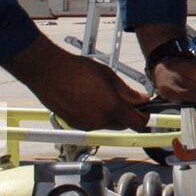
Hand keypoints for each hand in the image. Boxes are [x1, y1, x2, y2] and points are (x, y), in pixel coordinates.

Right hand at [4, 35, 148, 131]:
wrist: (48, 72)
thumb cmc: (78, 70)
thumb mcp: (109, 76)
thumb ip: (128, 92)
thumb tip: (142, 100)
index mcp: (112, 109)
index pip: (137, 123)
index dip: (145, 120)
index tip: (147, 114)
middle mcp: (99, 121)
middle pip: (122, 125)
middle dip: (128, 115)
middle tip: (128, 100)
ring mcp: (85, 125)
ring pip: (106, 124)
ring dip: (111, 115)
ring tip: (104, 95)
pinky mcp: (73, 124)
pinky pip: (91, 123)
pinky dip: (96, 115)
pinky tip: (90, 99)